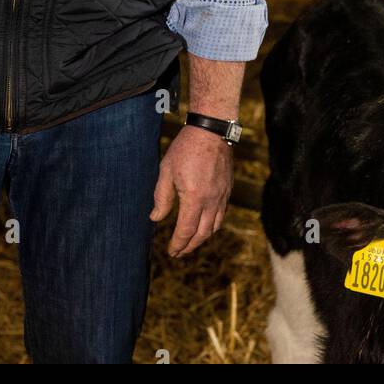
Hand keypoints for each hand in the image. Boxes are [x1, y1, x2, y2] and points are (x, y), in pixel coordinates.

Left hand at [150, 125, 232, 255]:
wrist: (211, 131)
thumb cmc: (186, 148)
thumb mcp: (166, 170)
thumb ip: (161, 197)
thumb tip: (155, 218)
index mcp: (194, 198)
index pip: (186, 230)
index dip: (178, 244)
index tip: (171, 251)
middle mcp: (211, 201)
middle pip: (202, 234)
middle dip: (190, 246)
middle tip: (179, 252)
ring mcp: (222, 196)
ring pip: (214, 227)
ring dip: (202, 238)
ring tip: (191, 243)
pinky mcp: (228, 190)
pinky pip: (222, 215)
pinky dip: (212, 225)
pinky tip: (204, 225)